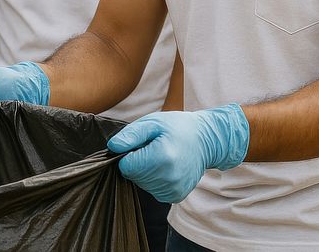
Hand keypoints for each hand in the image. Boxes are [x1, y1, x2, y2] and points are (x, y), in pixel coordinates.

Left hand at [106, 103, 248, 202]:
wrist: (206, 141)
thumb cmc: (176, 128)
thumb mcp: (152, 122)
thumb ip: (130, 135)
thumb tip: (113, 148)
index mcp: (161, 157)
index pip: (126, 166)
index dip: (130, 154)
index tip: (142, 145)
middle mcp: (168, 178)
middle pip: (133, 176)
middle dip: (138, 162)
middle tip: (154, 148)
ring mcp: (174, 190)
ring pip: (142, 184)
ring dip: (146, 171)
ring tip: (162, 156)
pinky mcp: (176, 196)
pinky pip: (153, 190)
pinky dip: (155, 179)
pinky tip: (166, 167)